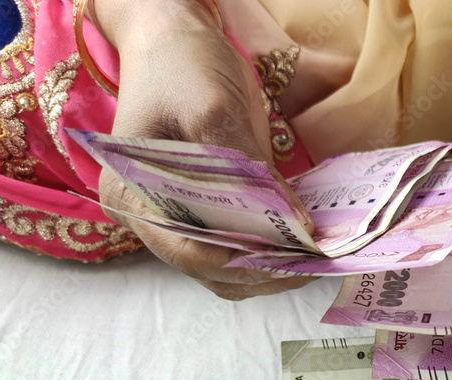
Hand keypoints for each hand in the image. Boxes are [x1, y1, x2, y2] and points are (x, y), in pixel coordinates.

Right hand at [94, 0, 314, 299]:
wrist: (178, 37)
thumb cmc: (181, 65)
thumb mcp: (211, 108)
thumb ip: (247, 169)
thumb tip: (293, 222)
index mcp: (133, 198)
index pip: (186, 252)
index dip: (239, 262)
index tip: (287, 258)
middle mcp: (154, 220)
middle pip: (211, 268)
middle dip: (263, 270)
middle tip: (315, 262)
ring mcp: (184, 219)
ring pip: (231, 267)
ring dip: (274, 268)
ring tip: (318, 257)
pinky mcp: (214, 211)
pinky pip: (244, 245)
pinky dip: (275, 250)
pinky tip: (308, 242)